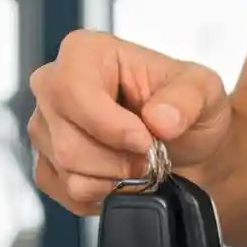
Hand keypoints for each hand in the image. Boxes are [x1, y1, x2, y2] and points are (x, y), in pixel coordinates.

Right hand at [28, 29, 232, 215]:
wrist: (183, 144)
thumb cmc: (184, 108)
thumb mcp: (202, 91)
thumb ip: (186, 99)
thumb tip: (160, 119)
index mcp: (83, 53)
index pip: (74, 92)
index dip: (111, 127)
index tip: (146, 141)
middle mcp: (52, 86)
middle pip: (68, 142)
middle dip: (117, 162)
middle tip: (149, 157)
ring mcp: (44, 127)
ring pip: (68, 171)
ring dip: (113, 179)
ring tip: (136, 164)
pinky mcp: (45, 164)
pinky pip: (65, 191)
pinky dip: (101, 193)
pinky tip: (119, 177)